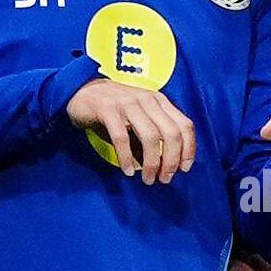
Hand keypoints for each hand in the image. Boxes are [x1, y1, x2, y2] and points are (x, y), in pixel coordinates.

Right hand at [66, 79, 194, 183]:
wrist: (81, 91)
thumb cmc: (114, 110)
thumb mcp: (140, 118)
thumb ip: (155, 136)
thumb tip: (167, 166)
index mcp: (159, 101)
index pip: (184, 125)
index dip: (188, 149)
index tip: (184, 169)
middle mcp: (147, 100)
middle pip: (171, 133)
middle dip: (171, 161)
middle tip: (164, 179)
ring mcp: (128, 103)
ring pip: (150, 136)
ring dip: (152, 163)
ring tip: (148, 179)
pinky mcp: (107, 109)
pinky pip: (122, 138)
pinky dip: (127, 157)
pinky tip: (128, 170)